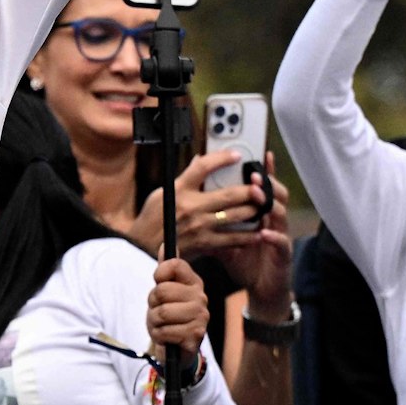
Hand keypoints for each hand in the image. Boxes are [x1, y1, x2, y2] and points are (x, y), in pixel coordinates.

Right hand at [131, 149, 271, 259]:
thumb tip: (200, 160)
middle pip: (230, 194)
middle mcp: (192, 207)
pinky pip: (233, 239)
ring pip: (237, 216)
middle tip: (261, 185)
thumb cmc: (153, 219)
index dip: (222, 158)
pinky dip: (247, 235)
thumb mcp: (164, 192)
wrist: (142, 249)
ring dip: (254, 211)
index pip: (203, 167)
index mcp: (180, 190)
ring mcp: (200, 227)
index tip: (237, 155)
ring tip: (263, 206)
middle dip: (250, 189)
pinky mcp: (205, 244)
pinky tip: (256, 231)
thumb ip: (185, 177)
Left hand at [147, 257, 209, 378]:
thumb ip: (165, 269)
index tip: (158, 283)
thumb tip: (165, 245)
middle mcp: (201, 297)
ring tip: (162, 325)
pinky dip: (158, 336)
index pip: (174, 265)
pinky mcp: (195, 336)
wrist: (177, 347)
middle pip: (161, 291)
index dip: (159, 275)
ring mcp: (201, 317)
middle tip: (159, 310)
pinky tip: (166, 337)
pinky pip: (164, 332)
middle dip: (152, 303)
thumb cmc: (169, 315)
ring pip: (161, 313)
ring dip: (154, 322)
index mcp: (194, 282)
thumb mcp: (165, 291)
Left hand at [222, 152, 292, 318]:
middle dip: (265, 183)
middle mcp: (273, 222)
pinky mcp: (283, 255)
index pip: (264, 188)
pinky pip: (281, 243)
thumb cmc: (244, 261)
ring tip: (258, 197)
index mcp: (260, 214)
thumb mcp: (225, 239)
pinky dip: (274, 237)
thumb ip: (213, 220)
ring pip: (281, 215)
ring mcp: (280, 236)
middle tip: (252, 175)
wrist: (262, 289)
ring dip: (270, 205)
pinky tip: (264, 234)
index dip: (264, 171)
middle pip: (275, 195)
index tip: (259, 155)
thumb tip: (193, 202)